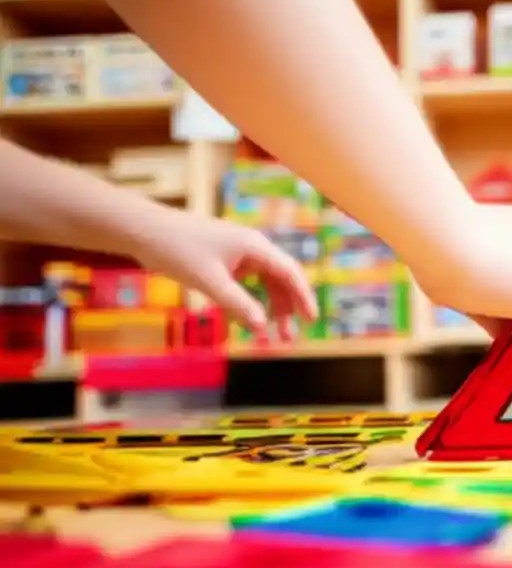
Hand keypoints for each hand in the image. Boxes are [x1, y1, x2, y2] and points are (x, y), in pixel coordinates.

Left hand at [126, 209, 317, 339]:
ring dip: (268, 308)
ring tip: (266, 335)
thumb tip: (261, 328)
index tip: (311, 321)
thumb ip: (238, 305)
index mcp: (255, 246)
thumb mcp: (209, 282)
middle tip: (288, 338)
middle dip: (286, 309)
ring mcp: (237, 252)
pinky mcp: (223, 258)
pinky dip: (249, 301)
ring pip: (263, 282)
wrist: (143, 230)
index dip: (304, 297)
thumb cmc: (177, 250)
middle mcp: (251, 247)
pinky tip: (244, 319)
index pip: (290, 273)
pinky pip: (245, 282)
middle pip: (280, 279)